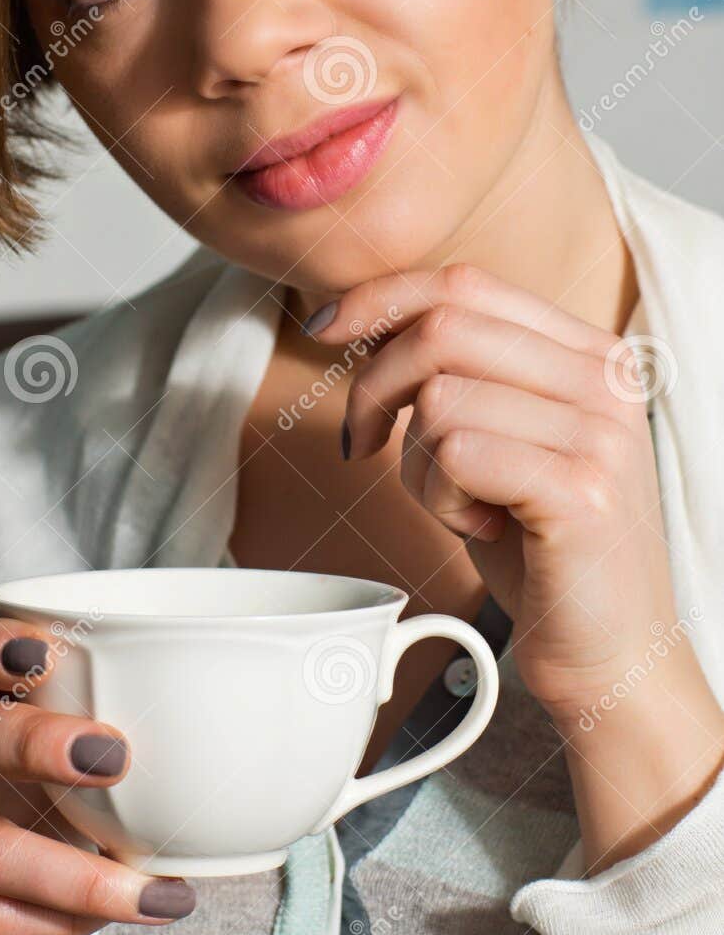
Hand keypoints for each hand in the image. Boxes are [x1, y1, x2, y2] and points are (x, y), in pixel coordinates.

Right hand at [0, 614, 194, 934]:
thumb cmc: (35, 769)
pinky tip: (114, 911)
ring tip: (157, 891)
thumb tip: (269, 704)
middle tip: (115, 756)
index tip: (45, 651)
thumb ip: (113, 697)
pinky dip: (60, 921)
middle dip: (35, 746)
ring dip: (78, 875)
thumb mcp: (54, 720)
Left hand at [306, 263, 680, 726]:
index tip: (325, 329)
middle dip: (373, 385)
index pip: (465, 284)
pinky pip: (456, 457)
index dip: (381, 298)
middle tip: (362, 443)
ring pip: (439, 400)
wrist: (610, 650)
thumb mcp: (502, 436)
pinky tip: (482, 529)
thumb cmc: (538, 543)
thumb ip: (462, 372)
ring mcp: (599, 433)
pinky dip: (442, 500)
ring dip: (418, 465)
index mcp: (588, 352)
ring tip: (462, 505)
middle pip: (441, 330)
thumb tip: (364, 318)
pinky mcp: (581, 491)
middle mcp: (603, 380)